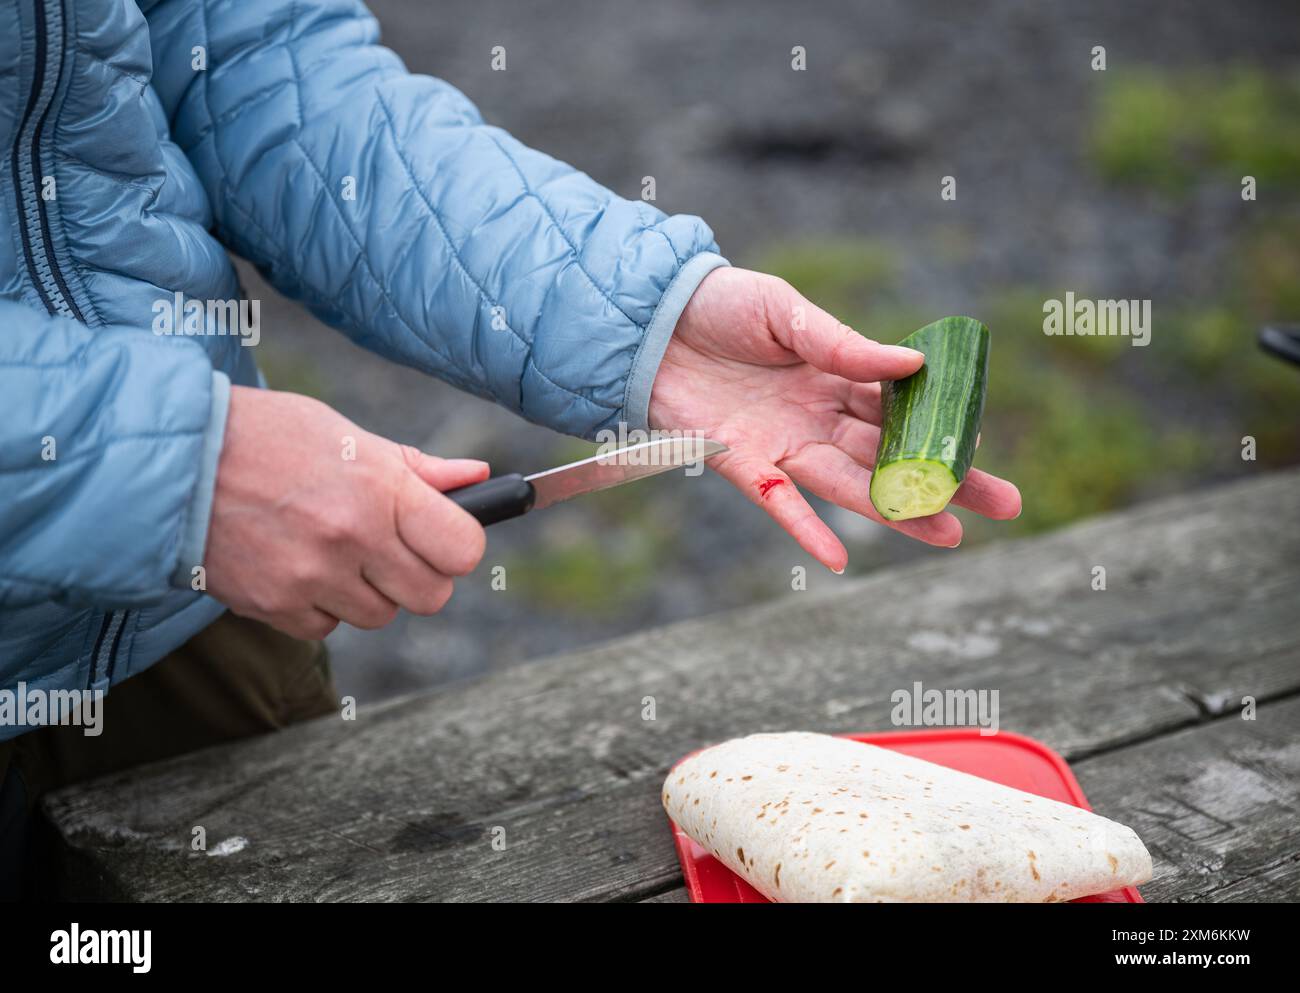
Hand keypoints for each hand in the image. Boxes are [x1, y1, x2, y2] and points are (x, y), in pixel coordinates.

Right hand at [203, 387, 487, 638]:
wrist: (174, 460)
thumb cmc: (267, 436)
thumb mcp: (347, 436)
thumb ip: (417, 468)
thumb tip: (476, 478)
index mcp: (381, 489)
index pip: (463, 549)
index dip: (459, 545)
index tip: (443, 536)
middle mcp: (353, 537)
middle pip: (431, 596)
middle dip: (419, 576)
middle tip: (390, 549)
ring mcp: (313, 576)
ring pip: (379, 615)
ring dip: (366, 591)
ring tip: (332, 549)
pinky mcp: (275, 606)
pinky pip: (326, 626)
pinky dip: (319, 605)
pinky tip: (296, 564)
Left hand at [649, 267, 1021, 571]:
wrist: (651, 317)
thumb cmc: (721, 304)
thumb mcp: (788, 311)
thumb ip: (843, 344)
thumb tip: (914, 366)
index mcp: (835, 376)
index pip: (901, 409)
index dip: (942, 428)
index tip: (983, 445)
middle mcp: (817, 417)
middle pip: (891, 456)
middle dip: (945, 481)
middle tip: (1003, 507)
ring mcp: (782, 444)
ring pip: (850, 485)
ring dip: (896, 512)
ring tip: (949, 536)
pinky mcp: (740, 463)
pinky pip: (778, 504)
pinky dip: (806, 530)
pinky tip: (840, 559)